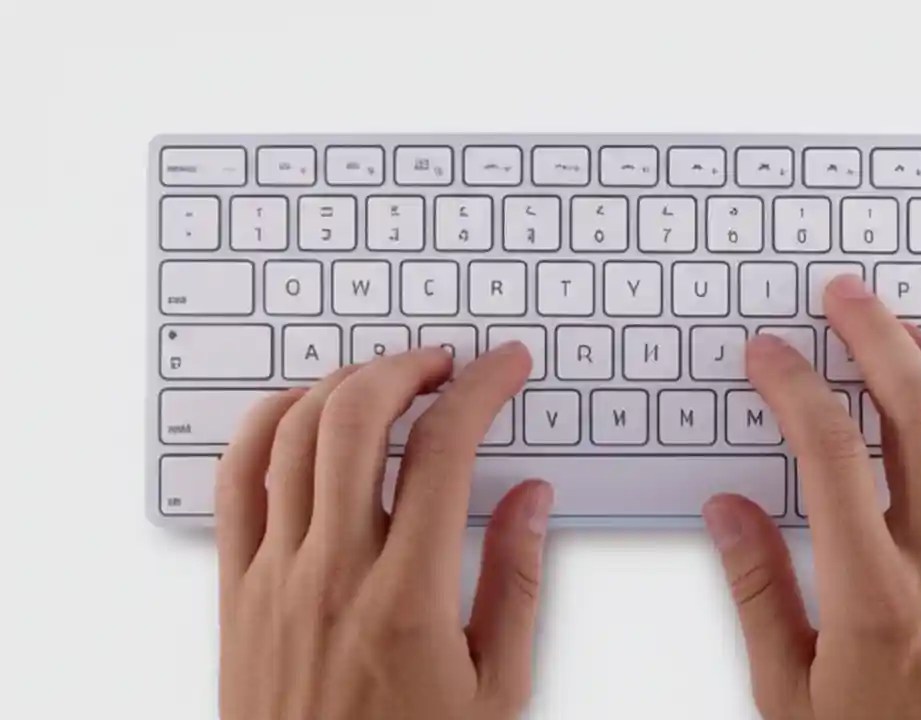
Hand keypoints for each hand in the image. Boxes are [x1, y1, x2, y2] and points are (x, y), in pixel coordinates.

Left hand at [215, 343, 549, 719]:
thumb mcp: (497, 689)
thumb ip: (517, 582)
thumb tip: (531, 498)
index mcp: (409, 595)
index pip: (445, 451)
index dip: (482, 389)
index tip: (505, 366)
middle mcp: (335, 570)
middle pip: (357, 419)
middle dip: (408, 367)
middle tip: (445, 365)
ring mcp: (276, 575)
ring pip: (292, 435)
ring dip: (343, 385)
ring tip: (385, 380)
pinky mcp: (236, 589)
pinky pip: (234, 482)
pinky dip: (263, 427)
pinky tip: (299, 414)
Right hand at [703, 274, 920, 719]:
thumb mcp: (791, 696)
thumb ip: (759, 595)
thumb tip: (727, 513)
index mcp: (872, 591)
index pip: (827, 452)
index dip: (793, 387)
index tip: (768, 357)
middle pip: (917, 414)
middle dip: (876, 338)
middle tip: (844, 300)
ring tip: (906, 332)